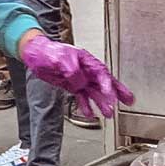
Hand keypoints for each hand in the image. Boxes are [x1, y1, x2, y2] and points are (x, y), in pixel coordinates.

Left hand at [18, 32, 133, 117]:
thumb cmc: (47, 51)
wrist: (35, 55)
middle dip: (117, 92)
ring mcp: (80, 79)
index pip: (101, 73)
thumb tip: (79, 80)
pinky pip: (82, 98)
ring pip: (95, 93)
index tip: (111, 94)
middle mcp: (86, 71)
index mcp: (86, 61)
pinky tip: (90, 114)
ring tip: (108, 114)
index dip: (107, 84)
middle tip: (128, 101)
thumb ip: (70, 69)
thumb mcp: (59, 57)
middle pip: (105, 83)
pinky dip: (86, 106)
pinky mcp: (72, 86)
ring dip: (102, 104)